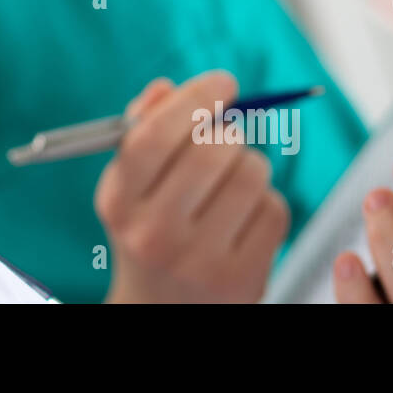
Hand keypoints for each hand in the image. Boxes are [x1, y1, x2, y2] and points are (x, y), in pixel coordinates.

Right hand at [97, 72, 290, 302]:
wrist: (161, 309)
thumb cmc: (149, 226)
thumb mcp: (130, 184)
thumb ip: (143, 128)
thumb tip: (168, 88)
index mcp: (118, 202)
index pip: (154, 135)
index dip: (195, 99)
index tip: (223, 83)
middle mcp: (153, 234)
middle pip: (212, 150)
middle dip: (228, 130)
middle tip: (226, 135)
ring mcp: (200, 262)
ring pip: (252, 173)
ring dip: (250, 163)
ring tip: (232, 179)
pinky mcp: (243, 280)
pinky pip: (274, 209)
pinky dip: (265, 201)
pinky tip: (244, 215)